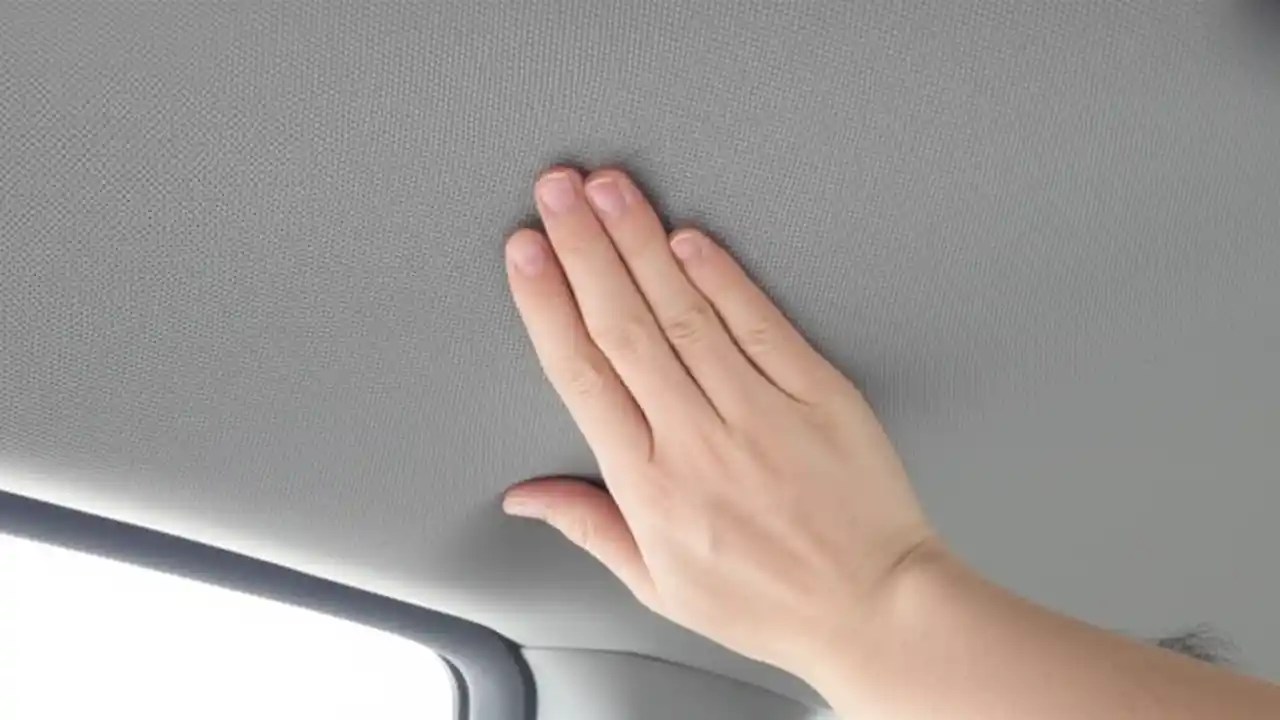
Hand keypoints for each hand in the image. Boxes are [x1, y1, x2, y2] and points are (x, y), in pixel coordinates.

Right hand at [501, 167, 935, 673]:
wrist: (874, 609)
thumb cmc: (769, 601)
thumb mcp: (660, 585)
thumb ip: (589, 526)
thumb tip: (525, 496)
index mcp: (651, 485)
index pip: (583, 374)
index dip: (547, 303)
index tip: (525, 253)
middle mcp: (698, 440)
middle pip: (625, 325)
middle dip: (583, 248)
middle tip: (555, 191)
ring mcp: (760, 412)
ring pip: (685, 312)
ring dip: (640, 244)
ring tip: (609, 190)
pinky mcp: (818, 394)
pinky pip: (761, 325)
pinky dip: (723, 278)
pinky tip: (688, 239)